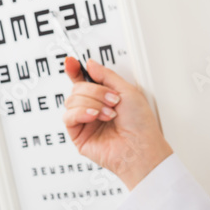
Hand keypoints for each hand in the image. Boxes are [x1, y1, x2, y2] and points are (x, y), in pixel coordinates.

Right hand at [61, 56, 172, 189]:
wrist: (140, 147)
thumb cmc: (140, 124)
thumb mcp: (127, 90)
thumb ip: (106, 75)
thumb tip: (90, 64)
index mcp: (104, 97)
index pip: (83, 80)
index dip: (75, 70)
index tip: (71, 62)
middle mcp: (93, 108)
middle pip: (77, 88)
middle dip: (94, 91)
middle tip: (112, 100)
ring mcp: (85, 121)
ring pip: (71, 100)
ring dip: (92, 103)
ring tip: (109, 113)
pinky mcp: (78, 135)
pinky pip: (68, 117)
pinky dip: (81, 112)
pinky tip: (94, 116)